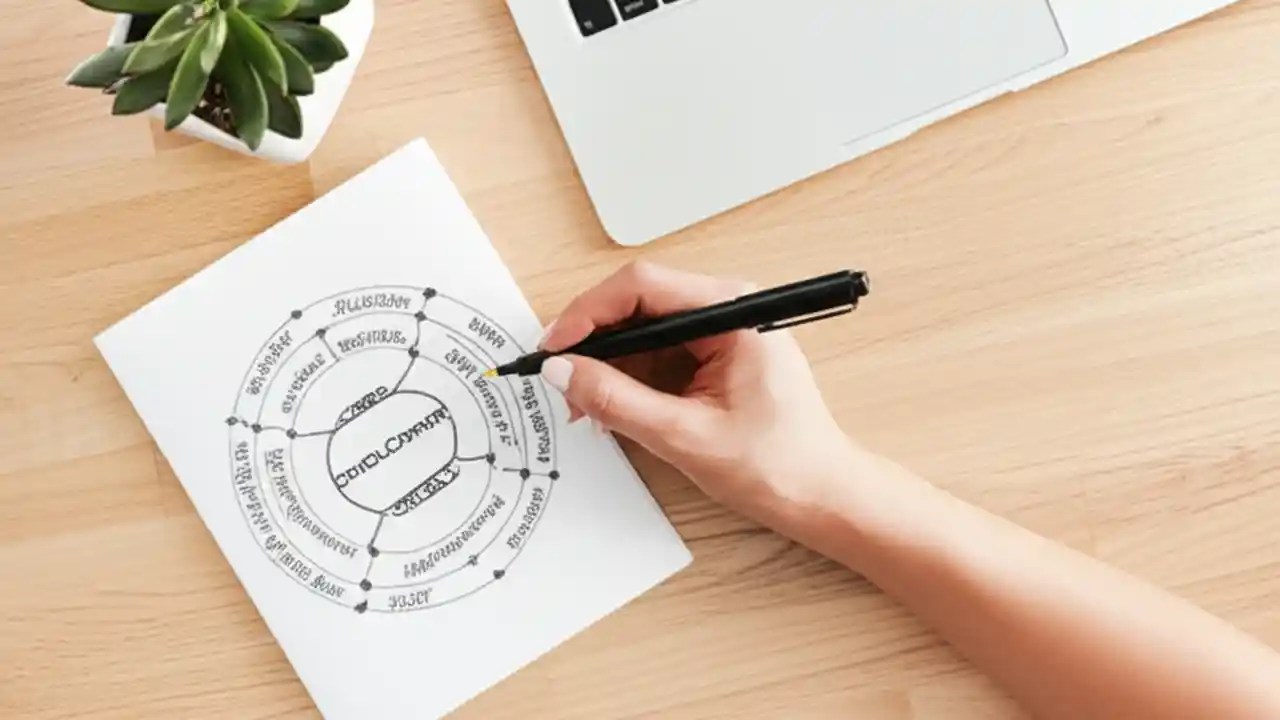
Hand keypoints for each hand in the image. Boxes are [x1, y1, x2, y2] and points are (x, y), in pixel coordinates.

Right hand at [539, 262, 857, 522]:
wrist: (822, 497)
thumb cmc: (779, 466)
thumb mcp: (684, 436)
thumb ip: (616, 400)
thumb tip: (561, 371)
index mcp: (733, 312)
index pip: (642, 286)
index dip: (587, 313)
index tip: (554, 347)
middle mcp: (728, 310)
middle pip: (638, 304)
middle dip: (593, 343)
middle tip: (558, 380)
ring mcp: (722, 333)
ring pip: (643, 330)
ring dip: (608, 365)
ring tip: (585, 407)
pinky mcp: (716, 356)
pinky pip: (659, 354)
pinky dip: (629, 379)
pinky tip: (611, 408)